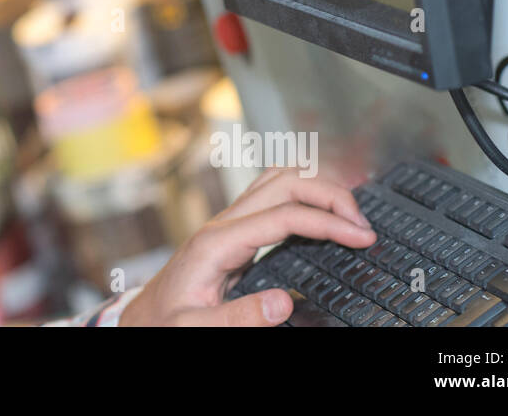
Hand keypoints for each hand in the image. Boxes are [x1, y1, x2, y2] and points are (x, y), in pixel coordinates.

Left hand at [118, 166, 374, 325]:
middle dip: (329, 194)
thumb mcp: (195, 326)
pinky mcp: (235, 232)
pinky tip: (323, 215)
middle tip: (363, 224)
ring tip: (351, 214)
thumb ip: (238, 317)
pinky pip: (273, 199)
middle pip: (284, 182)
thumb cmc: (165, 321)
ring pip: (278, 181)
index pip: (284, 215)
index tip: (362, 238)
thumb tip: (284, 302)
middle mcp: (224, 224)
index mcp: (217, 242)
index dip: (328, 222)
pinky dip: (305, 198)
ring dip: (317, 188)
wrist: (144, 318)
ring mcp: (229, 224)